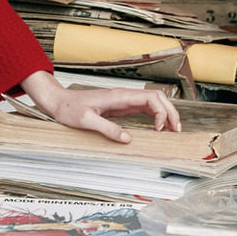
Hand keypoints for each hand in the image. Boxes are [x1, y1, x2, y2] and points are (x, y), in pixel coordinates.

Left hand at [18, 72, 181, 144]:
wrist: (59, 102)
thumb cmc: (69, 108)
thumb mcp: (86, 121)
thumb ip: (107, 129)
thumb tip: (127, 139)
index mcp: (119, 96)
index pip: (151, 98)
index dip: (161, 112)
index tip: (160, 129)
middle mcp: (124, 96)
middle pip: (157, 98)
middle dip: (170, 112)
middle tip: (176, 130)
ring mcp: (124, 101)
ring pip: (153, 103)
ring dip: (165, 114)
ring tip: (172, 131)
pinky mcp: (121, 107)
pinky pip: (144, 109)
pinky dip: (155, 117)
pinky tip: (158, 128)